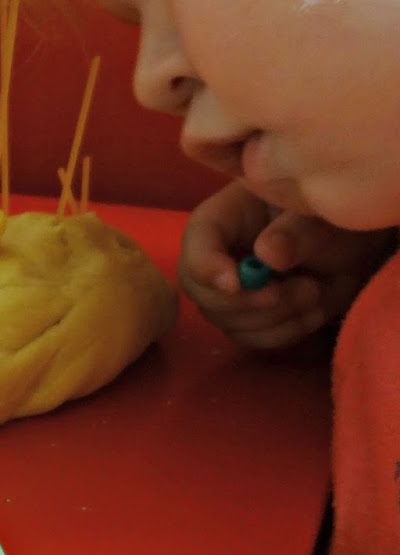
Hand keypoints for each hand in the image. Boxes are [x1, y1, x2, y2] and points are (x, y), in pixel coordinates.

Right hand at [179, 181, 394, 349]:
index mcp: (228, 216)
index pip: (198, 239)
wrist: (356, 249)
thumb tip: (266, 254)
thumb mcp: (321, 217)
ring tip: (313, 292)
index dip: (206, 265)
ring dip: (272, 318)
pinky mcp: (251, 319)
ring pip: (226, 321)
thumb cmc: (334, 219)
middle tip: (280, 293)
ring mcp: (232, 292)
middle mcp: (220, 256)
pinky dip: (285, 332)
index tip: (236, 283)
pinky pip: (252, 339)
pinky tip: (313, 311)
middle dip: (241, 302)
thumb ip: (296, 231)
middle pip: (199, 290)